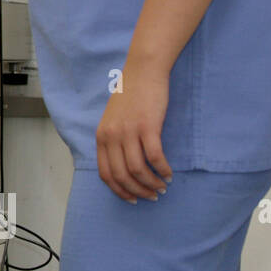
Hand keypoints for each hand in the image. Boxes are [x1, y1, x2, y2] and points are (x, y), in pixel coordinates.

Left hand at [95, 64, 173, 201]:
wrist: (143, 71)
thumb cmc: (131, 95)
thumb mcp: (113, 119)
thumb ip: (114, 140)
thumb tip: (123, 165)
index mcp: (101, 136)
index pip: (105, 173)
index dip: (119, 190)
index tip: (132, 199)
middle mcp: (111, 136)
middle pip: (121, 175)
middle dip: (137, 191)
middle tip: (152, 196)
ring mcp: (128, 131)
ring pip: (137, 169)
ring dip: (151, 183)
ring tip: (162, 187)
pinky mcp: (147, 126)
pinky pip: (154, 157)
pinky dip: (162, 169)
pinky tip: (169, 174)